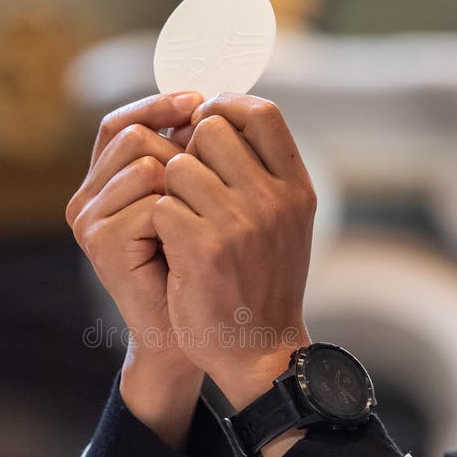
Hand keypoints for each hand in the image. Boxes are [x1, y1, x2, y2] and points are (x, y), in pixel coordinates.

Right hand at [66, 91, 204, 448]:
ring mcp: (89, 220)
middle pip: (132, 134)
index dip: (161, 106)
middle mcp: (88, 197)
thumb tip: (206, 100)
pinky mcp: (100, 242)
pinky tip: (190, 241)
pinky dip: (181, 215)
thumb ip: (186, 156)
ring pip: (143, 162)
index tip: (201, 102)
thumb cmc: (203, 267)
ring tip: (200, 217)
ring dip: (183, 184)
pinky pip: (151, 200)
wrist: (199, 332)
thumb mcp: (194, 201)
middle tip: (212, 178)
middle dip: (180, 148)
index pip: (123, 122)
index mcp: (105, 183)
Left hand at [152, 93, 315, 412]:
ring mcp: (240, 222)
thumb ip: (262, 173)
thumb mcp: (283, 222)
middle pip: (211, 130)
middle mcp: (274, 199)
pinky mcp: (203, 248)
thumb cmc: (263, 283)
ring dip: (170, 192)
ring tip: (184, 225)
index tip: (204, 124)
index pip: (261, 112)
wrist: (259, 351)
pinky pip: (162, 207)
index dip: (225, 106)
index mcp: (297, 187)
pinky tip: (175, 251)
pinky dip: (160, 226)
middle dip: (190, 151)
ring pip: (178, 167)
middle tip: (189, 187)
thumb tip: (219, 117)